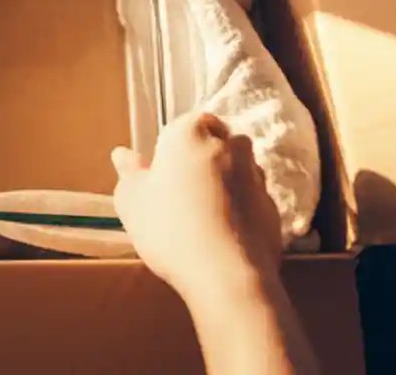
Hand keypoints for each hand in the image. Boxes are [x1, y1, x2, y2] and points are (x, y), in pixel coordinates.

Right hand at [111, 111, 281, 299]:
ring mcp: (257, 177)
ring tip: (203, 216)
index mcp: (191, 134)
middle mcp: (230, 146)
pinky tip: (223, 235)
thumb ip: (129, 174)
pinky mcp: (273, 207)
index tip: (164, 171)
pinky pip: (252, 200)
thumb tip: (122, 154)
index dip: (175, 144)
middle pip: (218, 141)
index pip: (188, 122)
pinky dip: (240, 210)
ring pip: (239, 169)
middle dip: (205, 158)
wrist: (226, 274)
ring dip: (225, 183)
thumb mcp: (132, 202)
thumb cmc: (169, 228)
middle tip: (182, 190)